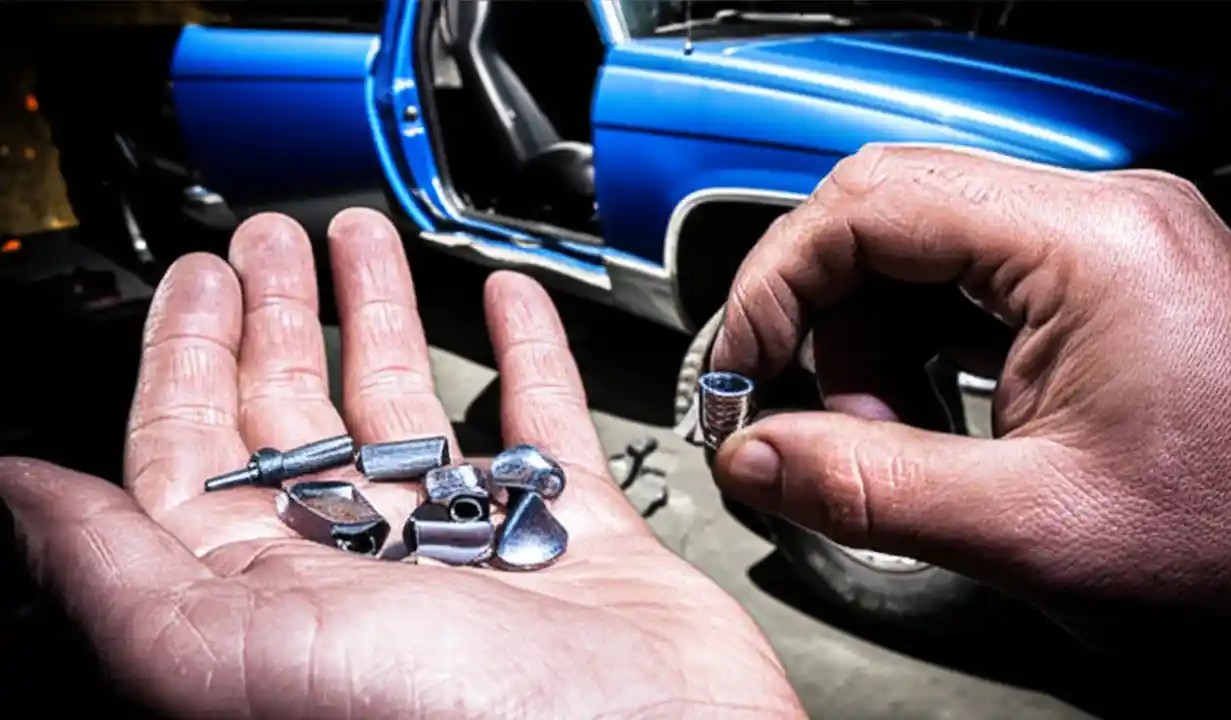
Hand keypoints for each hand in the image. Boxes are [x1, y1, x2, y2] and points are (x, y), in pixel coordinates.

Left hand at [0, 209, 802, 717]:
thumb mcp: (245, 651)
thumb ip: (122, 574)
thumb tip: (18, 496)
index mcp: (273, 597)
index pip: (199, 455)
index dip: (189, 358)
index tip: (199, 277)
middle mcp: (367, 574)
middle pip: (300, 418)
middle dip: (280, 319)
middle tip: (273, 241)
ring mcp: (473, 552)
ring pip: (411, 410)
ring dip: (383, 317)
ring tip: (367, 240)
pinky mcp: (575, 538)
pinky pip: (539, 424)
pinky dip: (524, 353)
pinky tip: (505, 302)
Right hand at [709, 144, 1230, 653]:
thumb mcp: (1037, 528)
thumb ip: (871, 489)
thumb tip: (754, 457)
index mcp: (1092, 245)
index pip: (871, 205)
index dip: (778, 283)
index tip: (739, 364)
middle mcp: (1102, 223)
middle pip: (889, 218)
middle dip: (823, 320)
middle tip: (796, 411)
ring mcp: (1103, 252)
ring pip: (919, 256)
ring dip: (869, 348)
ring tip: (887, 442)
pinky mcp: (1101, 291)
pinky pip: (967, 292)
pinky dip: (918, 357)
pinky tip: (927, 428)